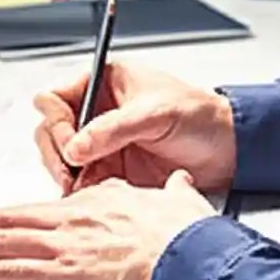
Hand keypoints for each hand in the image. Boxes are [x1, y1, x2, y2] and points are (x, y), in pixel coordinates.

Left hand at [0, 170, 215, 279]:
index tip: (0, 220)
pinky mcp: (64, 273)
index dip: (17, 215)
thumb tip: (178, 182)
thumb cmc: (188, 237)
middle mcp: (75, 218)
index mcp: (99, 201)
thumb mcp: (182, 202)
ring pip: (0, 241)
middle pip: (11, 219)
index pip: (46, 208)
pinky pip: (8, 272)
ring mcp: (66, 244)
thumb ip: (174, 192)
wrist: (193, 257)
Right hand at [32, 62, 235, 193]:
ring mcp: (101, 143)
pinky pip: (80, 181)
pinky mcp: (110, 171)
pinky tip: (89, 196)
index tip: (71, 142)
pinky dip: (79, 190)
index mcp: (104, 83)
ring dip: (64, 173)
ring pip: (60, 158)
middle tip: (71, 170)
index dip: (56, 120)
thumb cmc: (199, 116)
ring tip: (80, 185)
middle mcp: (97, 112)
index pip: (55, 98)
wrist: (229, 150)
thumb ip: (113, 128)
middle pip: (50, 130)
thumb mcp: (156, 113)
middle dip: (56, 151)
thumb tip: (75, 147)